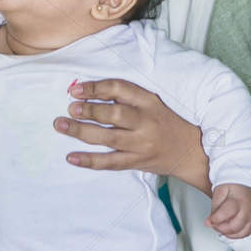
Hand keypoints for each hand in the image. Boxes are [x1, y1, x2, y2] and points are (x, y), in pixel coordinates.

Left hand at [53, 78, 212, 192]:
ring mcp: (141, 144)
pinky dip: (89, 160)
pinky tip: (71, 157)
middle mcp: (145, 122)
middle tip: (70, 108)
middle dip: (89, 110)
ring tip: (61, 125)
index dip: (96, 88)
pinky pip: (110, 162)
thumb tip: (86, 93)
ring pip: (109, 138)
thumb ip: (124, 97)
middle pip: (115, 114)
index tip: (76, 90)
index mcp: (149, 102)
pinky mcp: (136, 162)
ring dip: (82, 131)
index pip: (121, 89)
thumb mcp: (151, 103)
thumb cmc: (164, 122)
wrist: (189, 151)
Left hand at [206, 183, 250, 238]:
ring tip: (221, 227)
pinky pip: (248, 231)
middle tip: (214, 224)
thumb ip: (214, 206)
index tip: (208, 221)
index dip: (214, 220)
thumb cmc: (234, 183)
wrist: (247, 178)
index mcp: (238, 200)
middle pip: (234, 227)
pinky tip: (229, 231)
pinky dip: (237, 234)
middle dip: (221, 228)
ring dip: (229, 234)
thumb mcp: (219, 190)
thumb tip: (210, 221)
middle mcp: (248, 209)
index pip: (225, 214)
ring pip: (242, 233)